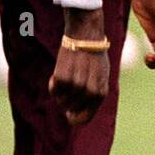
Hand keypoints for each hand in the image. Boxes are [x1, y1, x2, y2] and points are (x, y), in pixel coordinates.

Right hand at [49, 8, 108, 125]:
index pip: (85, 118)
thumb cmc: (93, 56)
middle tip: (69, 85)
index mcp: (101, 93)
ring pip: (61, 101)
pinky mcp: (62, 78)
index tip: (69, 115)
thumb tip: (76, 113)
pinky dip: (53, 83)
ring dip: (61, 92)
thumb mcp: (101, 76)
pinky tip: (59, 72)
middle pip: (70, 109)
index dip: (75, 119)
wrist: (86, 35)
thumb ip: (93, 94)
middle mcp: (89, 92)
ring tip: (67, 76)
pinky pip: (53, 90)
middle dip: (67, 101)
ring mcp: (75, 85)